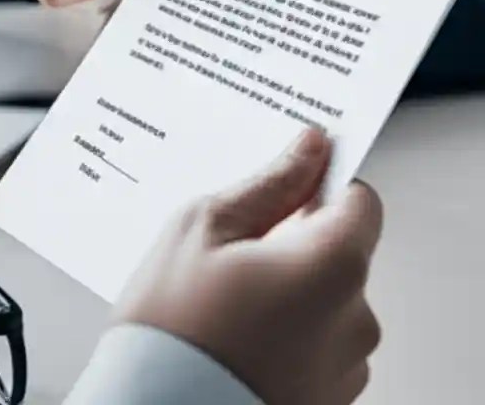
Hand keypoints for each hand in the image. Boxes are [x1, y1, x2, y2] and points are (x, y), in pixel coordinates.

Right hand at [114, 129, 381, 403]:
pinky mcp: (327, 396)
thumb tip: (309, 150)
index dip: (317, 186)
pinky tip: (232, 340)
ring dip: (286, 295)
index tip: (280, 187)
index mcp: (334, 264)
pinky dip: (282, 338)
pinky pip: (314, 347)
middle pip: (337, 253)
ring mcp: (345, 364)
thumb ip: (267, 185)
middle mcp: (355, 316)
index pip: (359, 199)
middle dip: (289, 246)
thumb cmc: (172, 329)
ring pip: (323, 302)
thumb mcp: (203, 229)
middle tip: (225, 258)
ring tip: (222, 308)